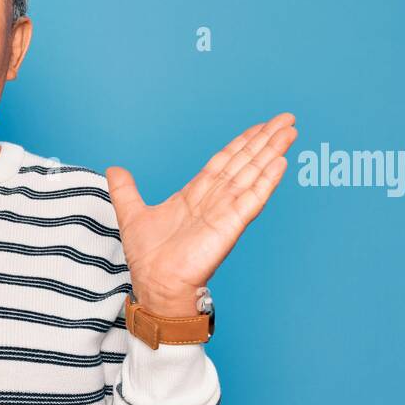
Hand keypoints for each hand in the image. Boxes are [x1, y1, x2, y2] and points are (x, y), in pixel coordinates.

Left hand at [105, 112, 297, 315]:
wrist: (155, 285)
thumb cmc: (148, 259)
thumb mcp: (132, 214)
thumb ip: (126, 190)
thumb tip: (114, 169)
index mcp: (195, 195)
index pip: (223, 162)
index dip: (242, 143)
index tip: (261, 126)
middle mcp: (214, 201)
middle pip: (243, 163)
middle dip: (264, 141)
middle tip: (287, 119)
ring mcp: (224, 212)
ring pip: (252, 175)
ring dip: (271, 153)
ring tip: (290, 131)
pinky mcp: (230, 226)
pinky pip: (252, 199)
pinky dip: (266, 181)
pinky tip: (280, 162)